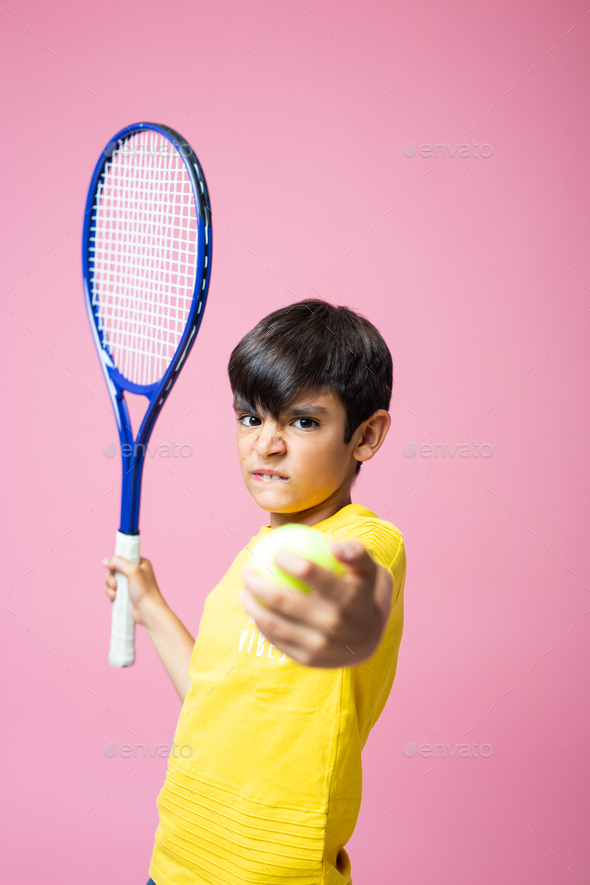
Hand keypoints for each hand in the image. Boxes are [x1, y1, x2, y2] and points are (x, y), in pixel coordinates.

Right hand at [102, 555, 165, 628]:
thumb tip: (105, 560)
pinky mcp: (126, 594)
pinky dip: (111, 594)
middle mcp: (136, 572)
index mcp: (140, 563)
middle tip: (114, 585)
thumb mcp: (132, 571)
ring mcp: (130, 584)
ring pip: (112, 581)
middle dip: (110, 578)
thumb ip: (119, 562)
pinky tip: (114, 599)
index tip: (112, 569)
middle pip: (114, 569)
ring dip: (109, 587)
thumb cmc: (144, 591)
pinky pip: (113, 591)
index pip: (122, 557)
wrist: (148, 611)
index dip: (115, 563)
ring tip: (114, 594)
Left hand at [240, 540, 392, 667]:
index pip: (310, 573)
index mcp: (347, 599)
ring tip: (244, 590)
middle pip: (282, 599)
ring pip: (273, 622)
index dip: (287, 560)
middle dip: (256, 581)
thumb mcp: (368, 569)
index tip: (275, 552)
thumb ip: (355, 552)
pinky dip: (260, 623)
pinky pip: (276, 639)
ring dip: (250, 604)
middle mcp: (333, 624)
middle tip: (247, 571)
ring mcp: (319, 646)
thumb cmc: (362, 593)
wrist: (369, 640)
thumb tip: (332, 545)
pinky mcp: (307, 660)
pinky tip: (252, 609)